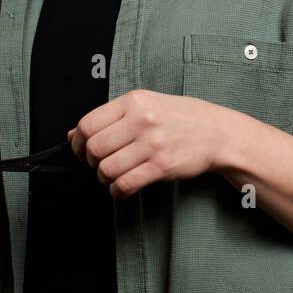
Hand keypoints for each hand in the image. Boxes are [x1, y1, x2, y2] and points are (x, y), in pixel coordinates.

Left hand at [68, 88, 245, 198]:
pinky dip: (117, 190)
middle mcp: (142, 120)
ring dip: (104, 178)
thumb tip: (73, 134)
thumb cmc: (181, 118)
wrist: (218, 132)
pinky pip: (125, 184)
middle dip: (90, 162)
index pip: (89, 124)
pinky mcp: (162, 166)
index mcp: (134, 101)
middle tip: (99, 165)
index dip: (78, 143)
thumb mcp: (147, 105)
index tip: (82, 151)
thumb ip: (112, 116)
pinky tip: (122, 187)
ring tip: (112, 177)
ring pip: (107, 169)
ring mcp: (152, 144)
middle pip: (94, 148)